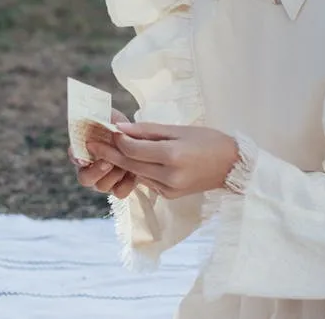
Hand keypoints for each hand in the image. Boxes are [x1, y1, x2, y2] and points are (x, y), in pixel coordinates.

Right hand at [68, 109, 137, 198]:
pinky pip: (119, 192)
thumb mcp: (107, 116)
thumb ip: (96, 118)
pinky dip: (127, 183)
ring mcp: (103, 180)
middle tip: (108, 161)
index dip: (77, 158)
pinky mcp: (119, 187)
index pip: (74, 155)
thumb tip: (87, 118)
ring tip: (126, 162)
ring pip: (102, 186)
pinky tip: (134, 171)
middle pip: (84, 179)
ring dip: (114, 174)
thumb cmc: (118, 125)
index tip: (84, 158)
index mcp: (83, 150)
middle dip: (96, 171)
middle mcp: (89, 168)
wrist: (138, 136)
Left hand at [87, 122, 238, 199]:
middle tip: (92, 143)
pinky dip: (139, 169)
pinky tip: (132, 160)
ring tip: (106, 148)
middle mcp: (169, 176)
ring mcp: (169, 189)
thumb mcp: (179, 129)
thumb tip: (120, 128)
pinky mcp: (169, 196)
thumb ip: (148, 131)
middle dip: (110, 153)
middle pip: (130, 164)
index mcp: (172, 156)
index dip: (116, 140)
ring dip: (122, 162)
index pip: (133, 150)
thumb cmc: (208, 140)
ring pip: (136, 174)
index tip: (102, 131)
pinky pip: (147, 180)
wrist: (232, 166)